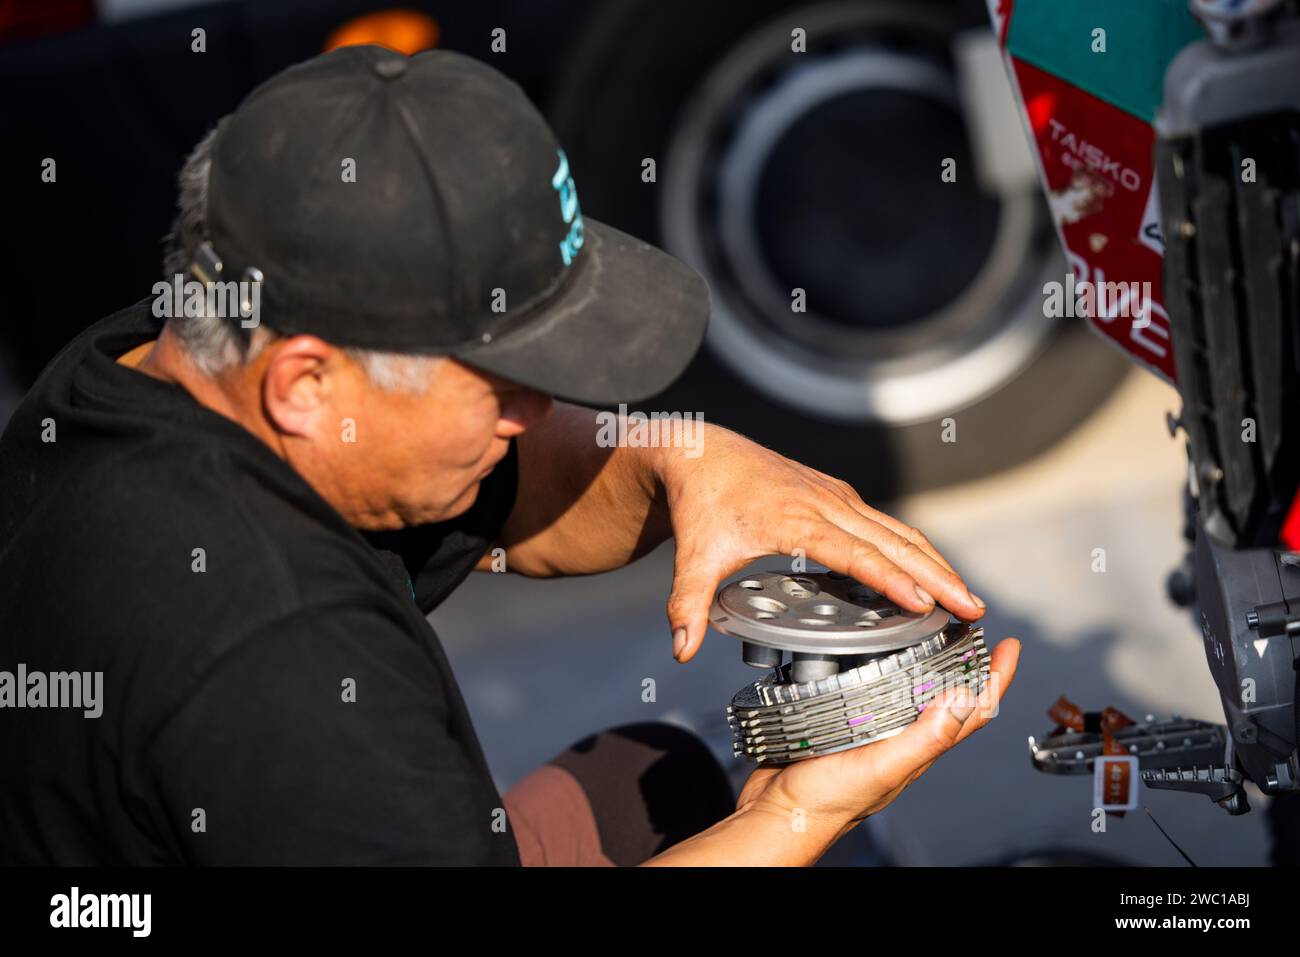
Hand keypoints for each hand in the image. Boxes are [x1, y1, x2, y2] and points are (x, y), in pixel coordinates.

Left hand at [657, 426, 985, 660]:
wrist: (700, 452)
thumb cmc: (700, 503)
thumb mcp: (693, 556)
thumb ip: (687, 604)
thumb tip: (680, 651)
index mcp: (796, 520)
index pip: (856, 555)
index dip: (892, 581)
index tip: (926, 606)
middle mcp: (825, 504)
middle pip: (894, 543)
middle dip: (939, 578)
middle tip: (975, 612)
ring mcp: (836, 497)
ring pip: (898, 531)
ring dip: (936, 564)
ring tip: (968, 599)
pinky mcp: (837, 496)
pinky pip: (885, 525)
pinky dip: (914, 549)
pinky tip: (931, 574)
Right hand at [735, 638, 1019, 850]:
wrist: (778, 812)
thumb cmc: (827, 803)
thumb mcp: (882, 767)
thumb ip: (923, 738)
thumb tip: (961, 700)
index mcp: (918, 747)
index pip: (971, 710)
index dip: (995, 677)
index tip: (1008, 646)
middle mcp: (900, 736)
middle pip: (947, 695)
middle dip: (966, 663)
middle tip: (972, 630)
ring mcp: (872, 730)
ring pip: (908, 691)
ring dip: (925, 662)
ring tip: (930, 634)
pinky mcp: (841, 722)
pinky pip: (869, 691)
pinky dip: (877, 668)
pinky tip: (867, 655)